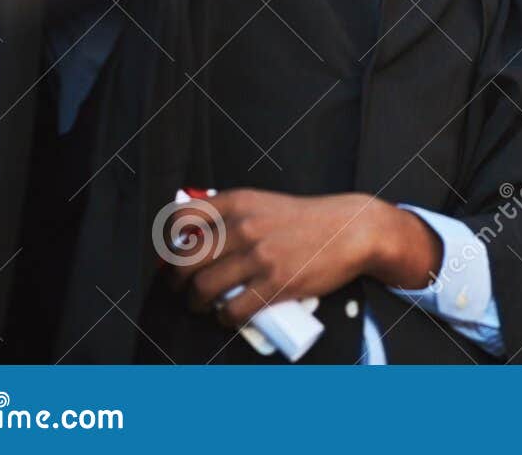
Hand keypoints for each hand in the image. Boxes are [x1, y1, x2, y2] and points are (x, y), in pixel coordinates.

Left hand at [167, 189, 439, 328]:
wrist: (351, 229)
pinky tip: (228, 314)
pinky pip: (232, 310)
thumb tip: (195, 238)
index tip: (173, 255)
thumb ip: (233, 216)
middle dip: (176, 281)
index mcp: (239, 202)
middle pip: (185, 261)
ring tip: (202, 305)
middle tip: (182, 288)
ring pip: (203, 289)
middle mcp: (244, 227)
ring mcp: (259, 257)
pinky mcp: (275, 285)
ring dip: (196, 303)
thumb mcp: (266, 203)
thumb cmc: (309, 219)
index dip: (169, 241)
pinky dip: (224, 318)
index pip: (181, 219)